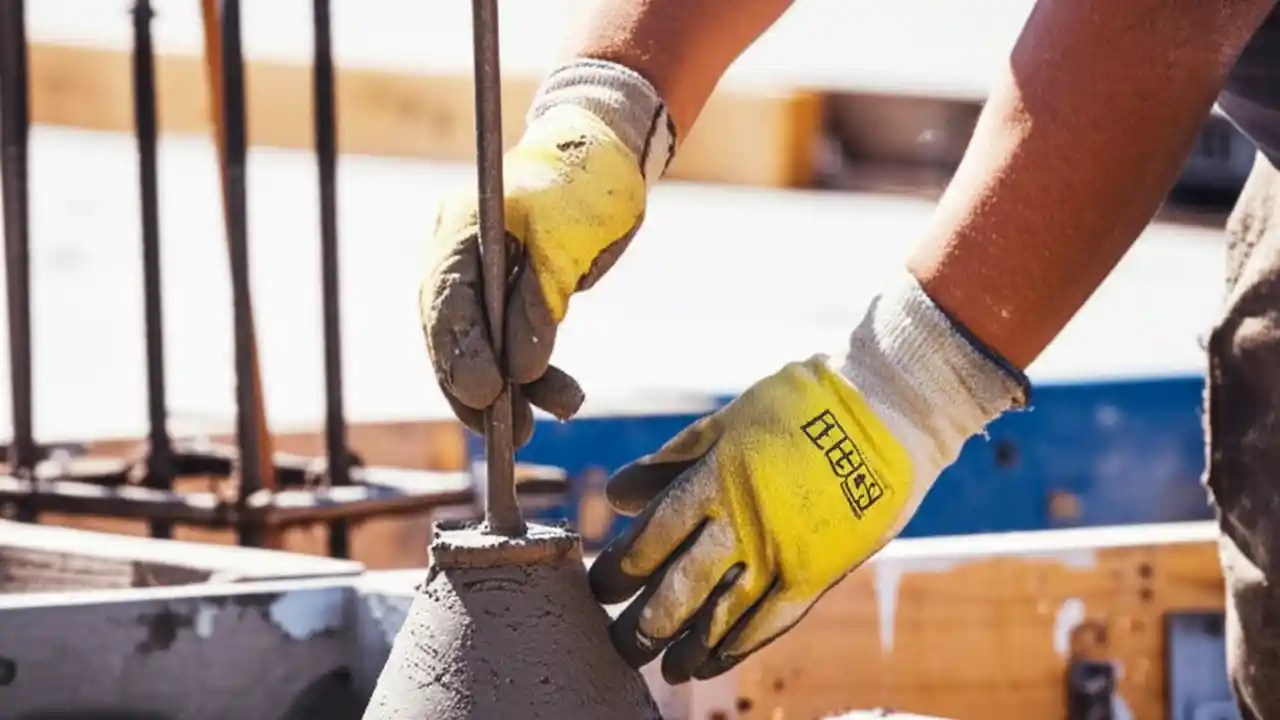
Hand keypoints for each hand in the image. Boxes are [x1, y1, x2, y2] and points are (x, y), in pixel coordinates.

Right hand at [421, 104, 645, 443]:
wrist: (608, 157)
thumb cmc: (586, 183)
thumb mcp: (568, 236)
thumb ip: (540, 301)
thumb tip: (521, 371)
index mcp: (462, 227)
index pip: (447, 298)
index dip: (461, 350)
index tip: (483, 392)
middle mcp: (460, 257)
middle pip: (451, 334)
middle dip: (473, 385)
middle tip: (501, 427)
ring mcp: (482, 281)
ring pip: (480, 349)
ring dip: (507, 392)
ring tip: (531, 429)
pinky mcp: (508, 300)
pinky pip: (510, 348)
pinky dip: (531, 378)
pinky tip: (556, 401)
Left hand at [587, 276, 1027, 682]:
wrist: (885, 410)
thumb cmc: (798, 406)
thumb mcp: (726, 422)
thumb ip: (671, 462)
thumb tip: (619, 496)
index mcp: (713, 481)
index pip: (651, 540)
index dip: (620, 570)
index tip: (599, 589)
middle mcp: (741, 525)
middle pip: (677, 589)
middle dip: (643, 624)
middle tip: (619, 645)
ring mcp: (781, 553)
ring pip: (720, 616)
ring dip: (686, 646)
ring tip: (664, 668)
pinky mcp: (817, 572)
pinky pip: (769, 623)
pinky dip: (737, 647)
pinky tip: (713, 662)